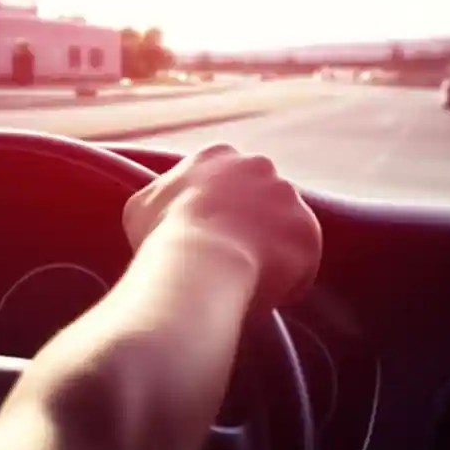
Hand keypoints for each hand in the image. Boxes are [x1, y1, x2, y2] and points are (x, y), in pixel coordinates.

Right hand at [122, 144, 320, 308]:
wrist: (200, 261)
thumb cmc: (163, 236)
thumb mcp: (140, 207)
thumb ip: (160, 197)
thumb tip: (162, 205)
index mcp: (216, 155)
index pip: (226, 179)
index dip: (219, 208)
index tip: (210, 232)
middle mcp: (258, 166)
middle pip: (261, 197)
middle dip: (251, 223)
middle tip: (230, 257)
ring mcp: (288, 197)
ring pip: (284, 228)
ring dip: (272, 250)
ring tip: (247, 280)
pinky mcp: (308, 231)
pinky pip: (302, 261)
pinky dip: (288, 279)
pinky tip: (263, 294)